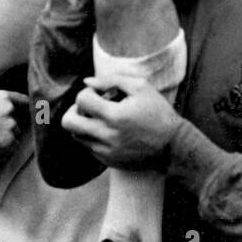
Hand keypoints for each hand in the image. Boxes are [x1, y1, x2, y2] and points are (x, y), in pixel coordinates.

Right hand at [0, 89, 22, 168]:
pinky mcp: (9, 140)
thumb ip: (2, 104)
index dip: (29, 107)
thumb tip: (21, 109)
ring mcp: (10, 124)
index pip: (25, 101)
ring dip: (7, 137)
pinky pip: (13, 145)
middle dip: (11, 125)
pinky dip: (5, 148)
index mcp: (3, 96)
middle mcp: (9, 108)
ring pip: (17, 133)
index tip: (36, 112)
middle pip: (20, 119)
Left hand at [61, 77, 180, 167]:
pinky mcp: (108, 162)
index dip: (87, 92)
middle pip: (68, 122)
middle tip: (90, 107)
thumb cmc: (158, 112)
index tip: (100, 93)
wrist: (172, 147)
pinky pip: (88, 147)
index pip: (81, 100)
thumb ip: (112, 80)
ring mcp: (106, 152)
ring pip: (76, 135)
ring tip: (101, 118)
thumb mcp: (141, 87)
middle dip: (74, 110)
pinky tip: (111, 131)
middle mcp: (107, 136)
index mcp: (115, 116)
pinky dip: (94, 136)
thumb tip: (86, 82)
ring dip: (83, 123)